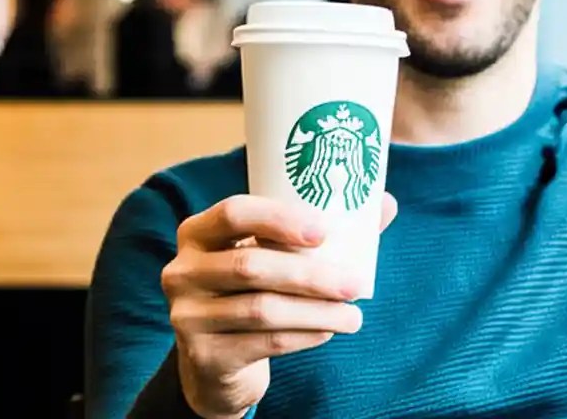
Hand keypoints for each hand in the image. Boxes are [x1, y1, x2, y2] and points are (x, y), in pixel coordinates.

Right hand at [161, 192, 398, 418]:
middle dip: (312, 275)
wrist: (216, 362)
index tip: (324, 231)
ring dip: (317, 312)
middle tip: (356, 284)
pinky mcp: (203, 355)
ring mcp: (187, 315)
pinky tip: (327, 332)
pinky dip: (303, 336)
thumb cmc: (254, 292)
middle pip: (251, 266)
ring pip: (262, 309)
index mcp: (197, 233)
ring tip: (353, 316)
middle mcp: (182, 271)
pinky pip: (263, 342)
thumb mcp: (272, 258)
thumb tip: (384, 204)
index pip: (234, 212)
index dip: (279, 218)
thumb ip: (320, 233)